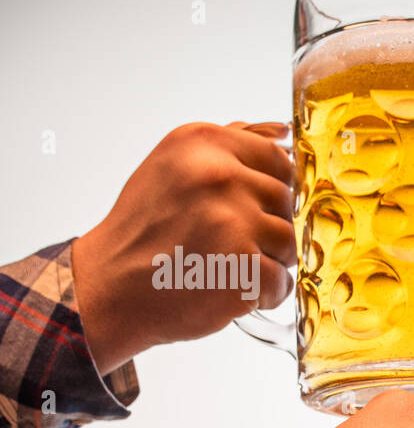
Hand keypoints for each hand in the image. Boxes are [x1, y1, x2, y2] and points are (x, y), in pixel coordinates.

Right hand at [71, 121, 294, 371]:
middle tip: (225, 243)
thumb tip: (281, 132)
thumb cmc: (144, 231)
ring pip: (289, 242)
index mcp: (204, 143)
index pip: (277, 159)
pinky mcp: (244, 267)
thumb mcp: (174, 167)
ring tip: (224, 266)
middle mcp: (220, 176)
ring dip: (267, 262)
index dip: (272, 190)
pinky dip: (263, 294)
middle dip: (266, 228)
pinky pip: (281, 282)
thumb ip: (227, 147)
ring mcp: (235, 222)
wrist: (111, 286)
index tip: (250, 208)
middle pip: (286, 202)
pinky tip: (227, 289)